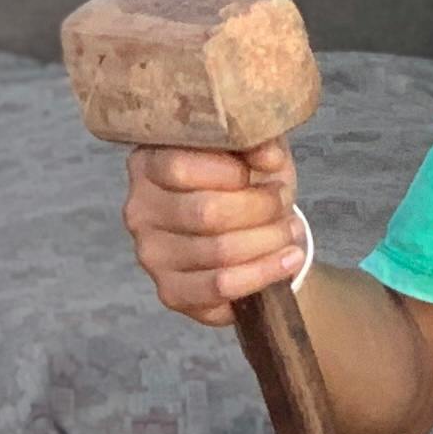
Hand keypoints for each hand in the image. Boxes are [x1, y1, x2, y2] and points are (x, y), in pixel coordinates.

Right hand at [121, 137, 302, 327]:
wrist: (245, 232)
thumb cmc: (243, 183)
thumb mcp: (251, 149)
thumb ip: (257, 141)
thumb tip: (268, 156)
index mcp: (147, 163)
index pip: (179, 166)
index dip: (231, 170)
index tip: (268, 167)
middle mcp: (139, 210)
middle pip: (205, 212)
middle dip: (260, 207)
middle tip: (284, 200)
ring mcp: (151, 254)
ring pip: (219, 251)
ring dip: (269, 240)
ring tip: (292, 229)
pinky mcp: (170, 291)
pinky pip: (221, 287)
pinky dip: (263, 273)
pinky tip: (288, 260)